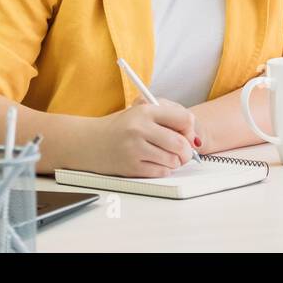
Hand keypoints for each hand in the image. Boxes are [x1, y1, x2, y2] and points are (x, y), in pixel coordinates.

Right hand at [81, 97, 198, 177]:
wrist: (89, 142)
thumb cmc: (120, 127)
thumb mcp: (141, 111)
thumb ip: (168, 117)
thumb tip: (193, 136)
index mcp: (146, 111)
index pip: (184, 119)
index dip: (190, 129)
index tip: (187, 134)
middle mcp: (140, 129)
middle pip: (181, 143)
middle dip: (187, 151)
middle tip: (184, 152)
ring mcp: (135, 149)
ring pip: (173, 160)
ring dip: (175, 162)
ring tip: (166, 156)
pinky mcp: (131, 167)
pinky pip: (161, 172)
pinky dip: (163, 170)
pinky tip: (155, 162)